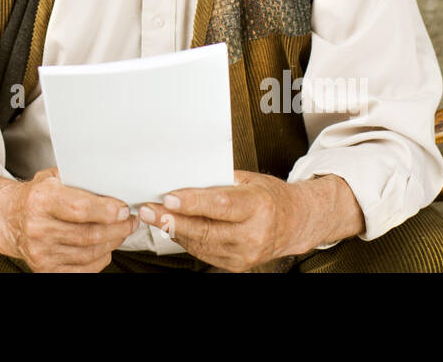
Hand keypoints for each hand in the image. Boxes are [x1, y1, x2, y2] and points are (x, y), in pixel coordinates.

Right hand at [2, 167, 137, 272]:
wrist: (11, 219)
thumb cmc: (37, 196)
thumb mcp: (52, 178)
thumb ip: (78, 179)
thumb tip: (113, 184)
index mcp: (40, 200)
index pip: (80, 208)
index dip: (107, 210)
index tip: (123, 209)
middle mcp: (38, 228)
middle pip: (89, 234)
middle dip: (117, 228)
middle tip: (130, 221)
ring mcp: (41, 252)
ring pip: (89, 253)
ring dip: (112, 242)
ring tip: (122, 231)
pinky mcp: (45, 269)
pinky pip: (84, 269)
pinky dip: (100, 259)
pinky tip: (106, 247)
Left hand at [137, 170, 321, 271]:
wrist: (295, 223)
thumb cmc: (269, 196)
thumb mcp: (248, 179)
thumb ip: (217, 180)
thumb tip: (183, 177)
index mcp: (258, 205)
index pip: (221, 205)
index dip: (192, 202)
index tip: (168, 198)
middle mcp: (253, 233)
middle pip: (205, 229)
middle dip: (171, 220)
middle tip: (147, 209)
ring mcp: (245, 253)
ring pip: (200, 243)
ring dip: (173, 230)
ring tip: (153, 216)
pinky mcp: (237, 264)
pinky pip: (204, 253)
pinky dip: (186, 239)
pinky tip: (173, 228)